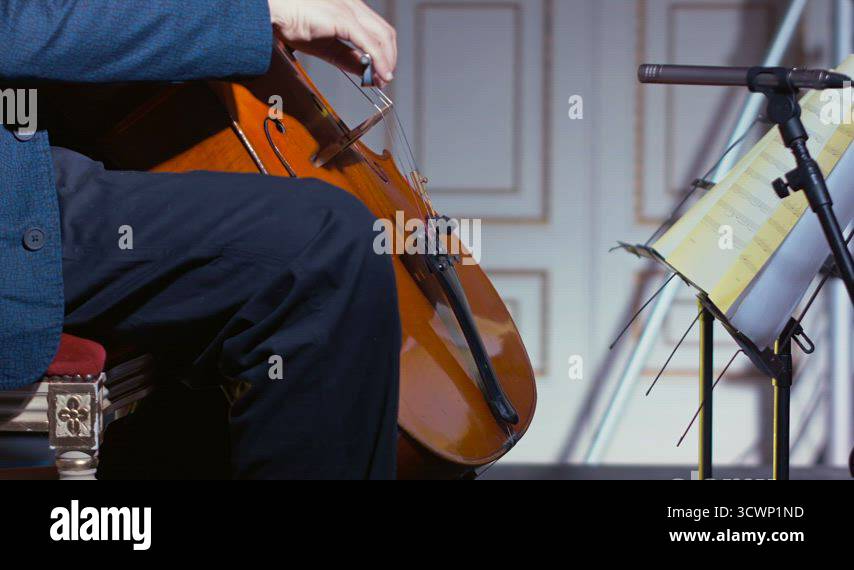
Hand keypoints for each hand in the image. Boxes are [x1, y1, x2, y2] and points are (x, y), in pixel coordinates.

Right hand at [268, 0, 396, 86]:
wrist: (274, 12)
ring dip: (386, 61)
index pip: (378, 30)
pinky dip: (378, 61)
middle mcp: (354, 5)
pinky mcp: (344, 19)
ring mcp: (350, 10)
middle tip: (385, 78)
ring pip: (382, 37)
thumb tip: (366, 72)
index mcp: (350, 8)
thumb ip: (348, 58)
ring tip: (382, 79)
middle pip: (385, 33)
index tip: (382, 71)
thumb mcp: (326, 46)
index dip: (385, 52)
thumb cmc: (292, 22)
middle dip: (389, 58)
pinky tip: (379, 74)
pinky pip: (369, 44)